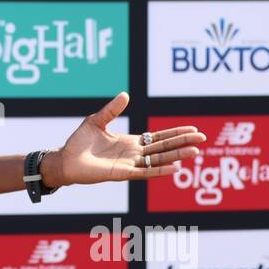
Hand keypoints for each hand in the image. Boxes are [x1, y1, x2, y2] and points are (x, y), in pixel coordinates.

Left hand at [41, 92, 204, 186]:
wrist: (66, 160)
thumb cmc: (79, 143)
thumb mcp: (97, 121)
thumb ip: (112, 110)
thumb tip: (125, 95)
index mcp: (131, 143)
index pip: (158, 137)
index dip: (175, 133)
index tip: (192, 129)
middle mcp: (134, 154)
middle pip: (164, 147)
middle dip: (183, 143)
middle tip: (202, 138)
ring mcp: (130, 164)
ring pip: (159, 160)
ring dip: (177, 156)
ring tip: (195, 151)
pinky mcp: (123, 173)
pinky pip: (145, 172)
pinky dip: (160, 170)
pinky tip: (175, 168)